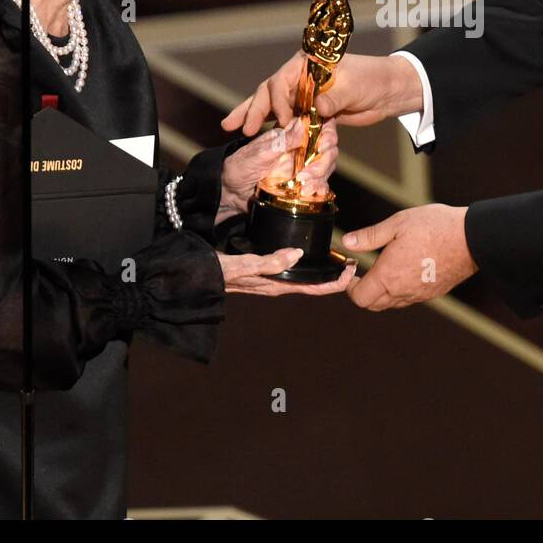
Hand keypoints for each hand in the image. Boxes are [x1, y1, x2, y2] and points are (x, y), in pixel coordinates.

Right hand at [217, 247, 356, 295]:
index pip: (312, 288)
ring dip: (319, 271)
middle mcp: (274, 283)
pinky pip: (288, 269)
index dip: (334, 282)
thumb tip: (297, 255)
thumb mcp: (241, 266)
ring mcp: (268, 279)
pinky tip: (304, 255)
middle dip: (332, 276)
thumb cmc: (213, 272)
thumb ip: (267, 262)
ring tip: (335, 260)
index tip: (352, 271)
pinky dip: (301, 264)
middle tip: (352, 263)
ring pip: (301, 278)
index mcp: (274, 285)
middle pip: (310, 284)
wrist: (191, 275)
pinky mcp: (261, 270)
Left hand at [218, 116, 337, 221]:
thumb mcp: (258, 153)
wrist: (230, 194)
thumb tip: (303, 123)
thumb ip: (282, 142)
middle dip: (324, 160)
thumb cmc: (238, 167)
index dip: (327, 132)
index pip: (317, 126)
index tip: (324, 143)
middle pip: (327, 148)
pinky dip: (319, 189)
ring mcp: (303, 167)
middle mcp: (300, 148)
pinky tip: (311, 193)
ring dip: (320, 175)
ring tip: (305, 186)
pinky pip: (319, 184)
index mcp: (289, 134)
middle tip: (309, 173)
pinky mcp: (303, 184)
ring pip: (326, 166)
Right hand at [221, 52, 422, 135]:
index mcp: (307, 64)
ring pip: (272, 105)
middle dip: (253, 109)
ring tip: (232, 128)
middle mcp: (300, 76)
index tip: (283, 121)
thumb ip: (333, 98)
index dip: (277, 102)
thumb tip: (316, 110)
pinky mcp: (309, 110)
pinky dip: (273, 127)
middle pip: (269, 92)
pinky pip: (287, 118)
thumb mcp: (353, 87)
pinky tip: (257, 136)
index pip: (281, 81)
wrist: (387, 92)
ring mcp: (303, 94)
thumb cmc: (372, 80)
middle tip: (239, 128)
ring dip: (254, 116)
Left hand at [343, 204, 475, 309]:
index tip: (352, 273)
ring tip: (384, 270)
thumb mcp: (397, 224)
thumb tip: (348, 242)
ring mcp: (419, 294)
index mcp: (388, 275)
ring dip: (382, 293)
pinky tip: (405, 271)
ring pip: (392, 303)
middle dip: (364, 292)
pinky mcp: (433, 293)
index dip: (350, 288)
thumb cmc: (435, 227)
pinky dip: (401, 291)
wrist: (471, 238)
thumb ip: (370, 236)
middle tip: (364, 274)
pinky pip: (410, 298)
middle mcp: (402, 291)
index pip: (360, 297)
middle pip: (374, 304)